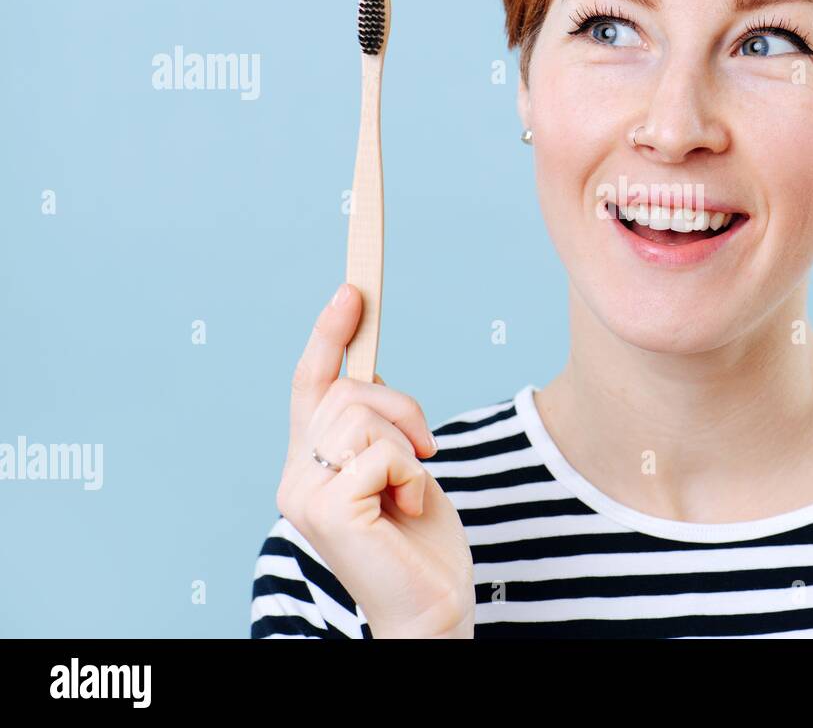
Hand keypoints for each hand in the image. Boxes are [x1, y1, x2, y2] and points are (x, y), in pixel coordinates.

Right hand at [274, 283, 474, 637]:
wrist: (433, 605)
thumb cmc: (420, 539)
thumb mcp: (398, 463)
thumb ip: (374, 425)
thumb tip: (367, 368)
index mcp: (310, 463)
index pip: (312, 385)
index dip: (329, 335)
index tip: (353, 289)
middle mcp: (296, 476)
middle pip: (348, 390)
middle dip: (401, 406)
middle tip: (428, 450)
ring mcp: (305, 494)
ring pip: (362, 413)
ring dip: (409, 446)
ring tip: (411, 491)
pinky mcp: (327, 509)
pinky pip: (381, 450)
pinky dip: (412, 474)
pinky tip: (409, 508)